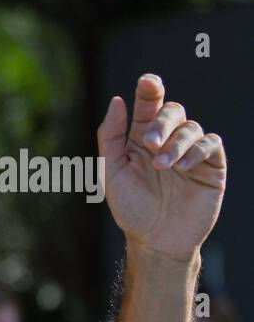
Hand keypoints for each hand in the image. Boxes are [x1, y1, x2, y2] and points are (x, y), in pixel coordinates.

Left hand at [96, 74, 226, 262]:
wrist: (155, 240)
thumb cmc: (131, 207)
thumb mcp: (112, 171)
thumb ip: (111, 137)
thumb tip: (117, 100)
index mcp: (142, 139)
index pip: (148, 106)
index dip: (149, 90)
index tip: (147, 81)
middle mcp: (168, 141)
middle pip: (172, 112)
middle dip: (161, 122)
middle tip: (149, 143)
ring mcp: (190, 152)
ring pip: (191, 128)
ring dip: (176, 143)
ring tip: (162, 166)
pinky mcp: (211, 166)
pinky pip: (211, 144)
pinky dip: (196, 150)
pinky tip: (181, 167)